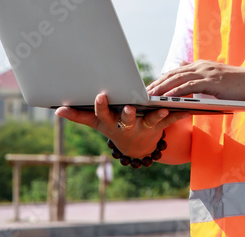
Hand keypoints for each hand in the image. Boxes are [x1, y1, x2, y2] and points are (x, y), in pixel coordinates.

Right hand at [55, 92, 190, 158]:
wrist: (136, 147)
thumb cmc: (114, 126)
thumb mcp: (97, 123)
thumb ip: (78, 115)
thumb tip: (57, 111)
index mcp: (111, 121)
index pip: (103, 113)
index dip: (101, 106)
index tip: (100, 96)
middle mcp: (127, 125)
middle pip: (126, 119)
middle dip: (127, 114)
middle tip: (129, 107)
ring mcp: (144, 127)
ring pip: (151, 121)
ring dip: (157, 114)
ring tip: (164, 108)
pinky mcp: (160, 126)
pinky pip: (171, 120)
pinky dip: (179, 115)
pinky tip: (188, 109)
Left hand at [147, 60, 244, 101]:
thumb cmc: (237, 84)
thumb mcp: (216, 79)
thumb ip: (202, 79)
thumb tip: (187, 81)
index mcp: (201, 66)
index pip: (175, 72)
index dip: (160, 80)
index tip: (148, 89)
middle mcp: (201, 66)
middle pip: (172, 74)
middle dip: (156, 84)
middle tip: (141, 94)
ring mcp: (206, 72)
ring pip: (178, 79)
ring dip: (162, 88)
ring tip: (149, 97)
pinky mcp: (211, 81)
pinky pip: (190, 86)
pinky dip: (176, 91)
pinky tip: (166, 98)